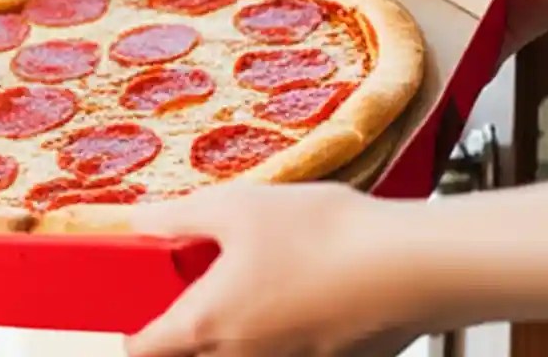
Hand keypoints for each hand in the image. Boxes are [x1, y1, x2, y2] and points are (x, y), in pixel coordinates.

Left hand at [127, 184, 425, 356]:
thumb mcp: (235, 206)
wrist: (412, 267)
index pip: (142, 350)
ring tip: (260, 282)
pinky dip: (284, 333)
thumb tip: (140, 222)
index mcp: (205, 326)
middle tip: (201, 289)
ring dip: (238, 333)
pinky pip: (287, 355)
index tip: (142, 308)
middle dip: (187, 332)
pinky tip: (303, 293)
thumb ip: (177, 217)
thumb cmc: (322, 235)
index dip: (135, 331)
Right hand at [357, 0, 547, 57]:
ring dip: (421, 50)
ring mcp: (476, 13)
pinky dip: (460, 75)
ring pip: (440, 38)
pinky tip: (435, 87)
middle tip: (360, 39)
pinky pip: (474, 61)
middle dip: (393, 23)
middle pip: (416, 8)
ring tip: (390, 66)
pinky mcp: (497, 38)